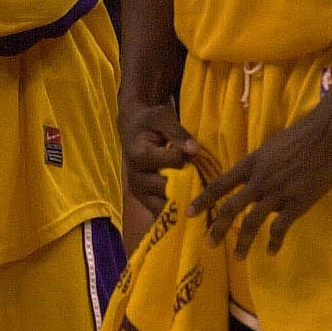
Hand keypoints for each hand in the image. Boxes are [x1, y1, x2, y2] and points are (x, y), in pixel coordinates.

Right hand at [120, 100, 201, 216]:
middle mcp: (136, 178)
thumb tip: (195, 149)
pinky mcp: (142, 200)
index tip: (191, 151)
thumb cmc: (149, 121)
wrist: (132, 128)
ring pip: (165, 206)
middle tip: (198, 177)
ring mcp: (138, 192)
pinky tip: (188, 206)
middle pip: (170, 188)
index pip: (175, 162)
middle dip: (187, 183)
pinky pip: (161, 213)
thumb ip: (178, 132)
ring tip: (196, 194)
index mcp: (140, 156)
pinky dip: (176, 212)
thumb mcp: (162, 117)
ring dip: (183, 202)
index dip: (187, 157)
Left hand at [191, 102, 331, 255]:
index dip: (203, 200)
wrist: (325, 134)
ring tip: (238, 256)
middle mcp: (259, 181)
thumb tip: (251, 183)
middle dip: (218, 228)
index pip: (219, 185)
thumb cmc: (298, 137)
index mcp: (250, 165)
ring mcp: (277, 193)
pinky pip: (281, 227)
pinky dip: (275, 242)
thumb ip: (256, 167)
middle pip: (231, 208)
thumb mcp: (268, 148)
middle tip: (210, 244)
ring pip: (253, 222)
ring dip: (243, 242)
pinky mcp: (297, 203)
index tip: (189, 214)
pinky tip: (272, 251)